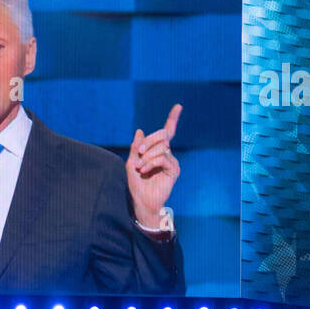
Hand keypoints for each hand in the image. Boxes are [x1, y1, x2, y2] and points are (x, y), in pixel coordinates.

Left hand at [126, 105, 181, 227]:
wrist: (141, 202)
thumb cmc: (136, 184)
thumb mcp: (131, 163)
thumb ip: (135, 147)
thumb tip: (140, 130)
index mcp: (157, 150)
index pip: (167, 132)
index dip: (172, 119)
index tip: (178, 106)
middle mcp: (166, 154)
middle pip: (162, 135)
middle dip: (149, 141)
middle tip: (138, 152)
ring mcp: (171, 162)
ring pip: (161, 147)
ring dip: (147, 156)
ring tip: (139, 168)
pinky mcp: (174, 170)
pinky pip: (163, 158)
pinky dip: (151, 162)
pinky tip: (144, 170)